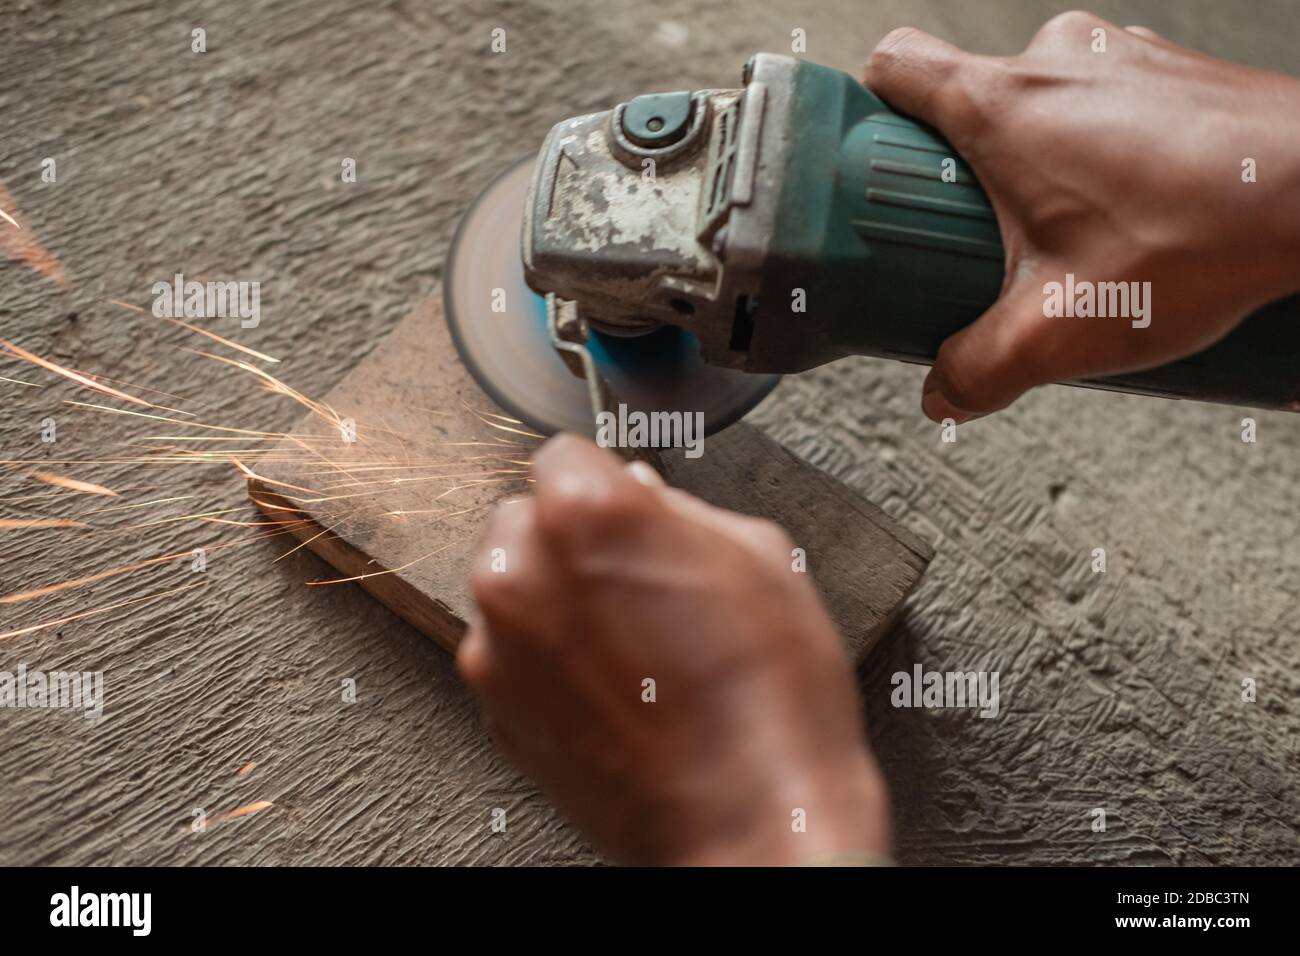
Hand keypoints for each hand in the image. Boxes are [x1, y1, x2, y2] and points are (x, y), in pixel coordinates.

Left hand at [459, 435, 890, 864]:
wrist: (750, 820)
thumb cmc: (770, 698)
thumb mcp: (759, 556)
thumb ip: (681, 509)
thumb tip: (644, 499)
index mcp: (588, 512)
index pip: (563, 454)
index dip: (604, 482)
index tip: (623, 507)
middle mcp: (524, 571)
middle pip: (525, 518)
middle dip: (571, 539)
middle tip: (632, 579)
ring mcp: (501, 646)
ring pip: (512, 587)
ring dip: (553, 599)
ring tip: (629, 643)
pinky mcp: (496, 708)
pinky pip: (510, 654)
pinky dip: (545, 659)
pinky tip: (611, 684)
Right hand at [864, 11, 1299, 421]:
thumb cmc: (1203, 234)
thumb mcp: (1062, 328)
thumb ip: (980, 367)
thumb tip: (944, 390)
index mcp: (1006, 105)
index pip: (896, 64)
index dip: (869, 110)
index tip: (871, 162)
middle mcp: (1059, 60)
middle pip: (966, 98)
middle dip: (963, 173)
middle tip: (985, 241)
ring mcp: (1120, 57)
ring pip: (1040, 102)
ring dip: (1035, 165)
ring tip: (1066, 238)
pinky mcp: (1170, 71)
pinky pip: (1102, 104)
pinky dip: (1095, 154)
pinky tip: (1128, 217)